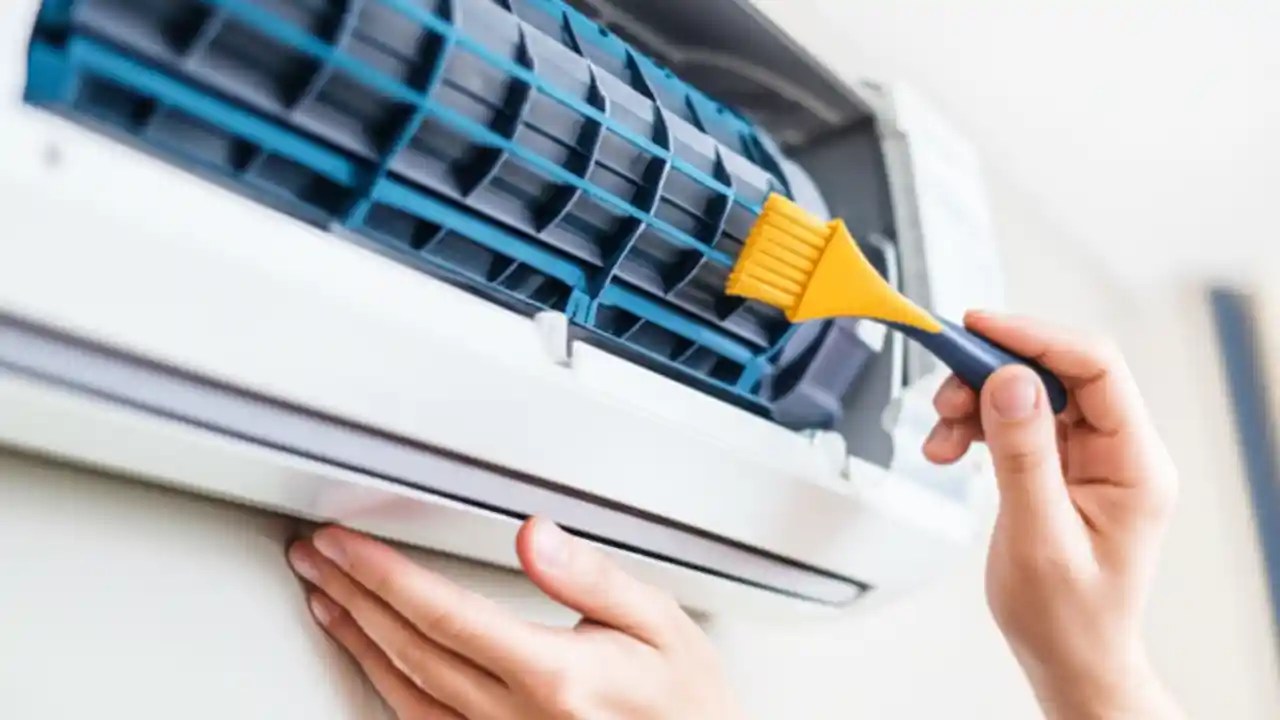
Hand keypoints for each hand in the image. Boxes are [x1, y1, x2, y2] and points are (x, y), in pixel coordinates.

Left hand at [287, 518, 743, 718]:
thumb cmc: (685, 699)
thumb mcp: (659, 620)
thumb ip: (592, 576)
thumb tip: (535, 536)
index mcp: (553, 675)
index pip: (444, 614)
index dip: (383, 574)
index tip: (345, 543)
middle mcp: (516, 716)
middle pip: (411, 648)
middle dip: (354, 594)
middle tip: (317, 556)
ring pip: (405, 690)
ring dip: (357, 639)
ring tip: (326, 598)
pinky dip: (385, 684)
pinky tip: (371, 660)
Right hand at [924, 311, 1182, 718]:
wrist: (1068, 657)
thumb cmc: (1067, 616)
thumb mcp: (1038, 537)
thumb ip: (1024, 456)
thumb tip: (1012, 383)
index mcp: (1136, 464)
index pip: (1095, 368)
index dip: (1035, 338)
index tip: (979, 328)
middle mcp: (1118, 451)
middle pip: (1057, 373)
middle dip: (992, 372)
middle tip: (944, 390)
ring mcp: (1089, 457)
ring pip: (1029, 393)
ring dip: (977, 401)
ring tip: (941, 431)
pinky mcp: (1059, 465)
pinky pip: (1015, 421)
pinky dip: (976, 425)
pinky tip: (950, 447)